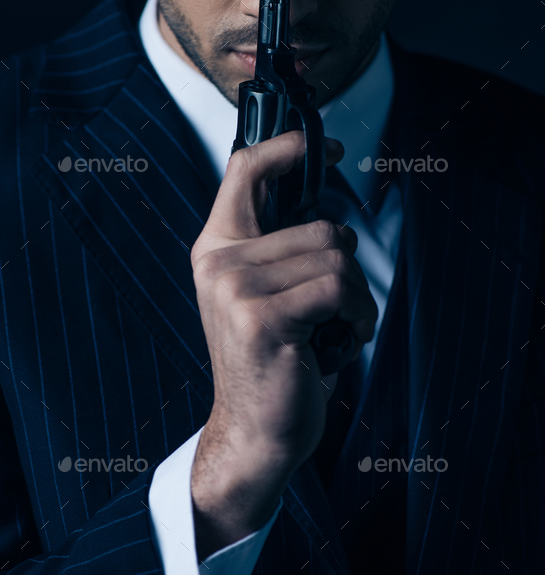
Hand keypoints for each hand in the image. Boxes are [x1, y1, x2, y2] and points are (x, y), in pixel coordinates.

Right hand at [189, 130, 376, 558]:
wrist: (255, 428)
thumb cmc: (273, 355)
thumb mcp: (265, 290)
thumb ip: (278, 243)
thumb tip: (320, 195)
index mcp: (217, 247)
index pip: (246, 170)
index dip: (288, 147)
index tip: (323, 145)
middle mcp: (219, 261)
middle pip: (321, 225)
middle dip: (348, 267)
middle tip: (336, 304)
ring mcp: (235, 288)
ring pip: (336, 255)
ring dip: (356, 295)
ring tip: (337, 325)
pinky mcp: (261, 317)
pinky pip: (339, 286)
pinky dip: (359, 313)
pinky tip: (344, 338)